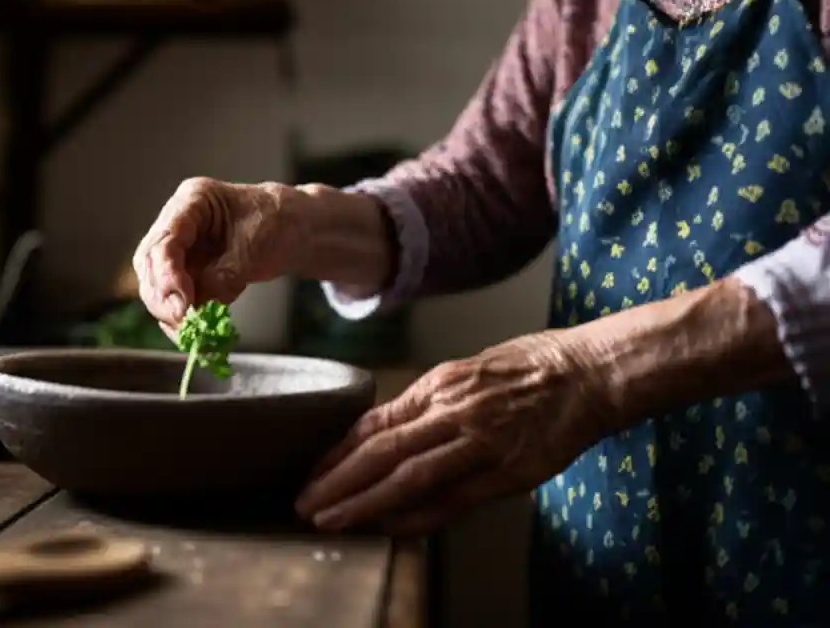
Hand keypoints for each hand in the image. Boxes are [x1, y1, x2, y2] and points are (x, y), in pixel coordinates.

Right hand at [132, 178, 301, 333]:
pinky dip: (181, 320)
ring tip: (192, 333)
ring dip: (169, 313)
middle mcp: (176, 224)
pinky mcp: (185, 273)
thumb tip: (191, 310)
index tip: (182, 306)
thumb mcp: (253, 250)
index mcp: (192, 201)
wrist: (292, 229)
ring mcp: (178, 250)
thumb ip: (222, 278)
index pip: (164, 241)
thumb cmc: (276, 224)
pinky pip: (172, 299)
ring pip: (154, 285)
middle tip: (184, 322)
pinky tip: (195, 335)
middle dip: (163, 298)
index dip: (166, 276)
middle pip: (149, 265)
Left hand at [293, 278, 794, 536]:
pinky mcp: (510, 470)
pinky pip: (454, 497)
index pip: (373, 422)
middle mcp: (452, 410)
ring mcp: (481, 441)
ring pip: (409, 475)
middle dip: (336, 480)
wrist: (590, 371)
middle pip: (381, 450)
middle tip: (304, 504)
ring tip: (332, 520)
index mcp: (438, 384)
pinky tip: (391, 528)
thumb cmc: (531, 367)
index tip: (310, 474)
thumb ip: (429, 402)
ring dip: (364, 501)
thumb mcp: (469, 370)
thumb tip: (389, 429)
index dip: (337, 452)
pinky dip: (419, 515)